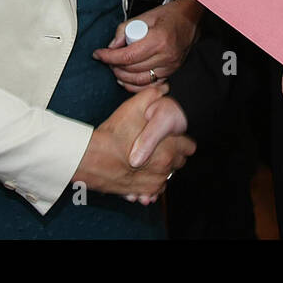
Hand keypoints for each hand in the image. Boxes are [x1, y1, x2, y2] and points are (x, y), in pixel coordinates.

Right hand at [72, 85, 194, 204]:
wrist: (94, 159)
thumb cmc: (115, 134)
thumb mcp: (134, 106)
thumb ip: (153, 95)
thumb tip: (164, 90)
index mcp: (170, 148)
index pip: (189, 146)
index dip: (179, 139)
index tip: (169, 137)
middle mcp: (166, 167)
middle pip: (179, 162)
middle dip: (172, 154)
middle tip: (157, 146)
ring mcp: (156, 182)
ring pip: (167, 176)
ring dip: (161, 169)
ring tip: (146, 159)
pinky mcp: (144, 193)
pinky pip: (156, 190)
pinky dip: (150, 182)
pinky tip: (140, 173)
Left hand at [94, 0, 201, 90]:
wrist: (192, 19)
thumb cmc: (170, 15)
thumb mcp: (145, 16)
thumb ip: (125, 29)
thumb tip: (112, 46)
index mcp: (159, 39)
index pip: (128, 55)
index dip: (110, 57)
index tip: (99, 54)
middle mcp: (166, 55)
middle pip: (132, 69)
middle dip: (114, 66)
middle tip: (107, 59)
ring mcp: (171, 66)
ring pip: (140, 80)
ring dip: (123, 77)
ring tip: (115, 68)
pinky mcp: (172, 72)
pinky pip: (150, 85)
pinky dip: (136, 85)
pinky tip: (127, 79)